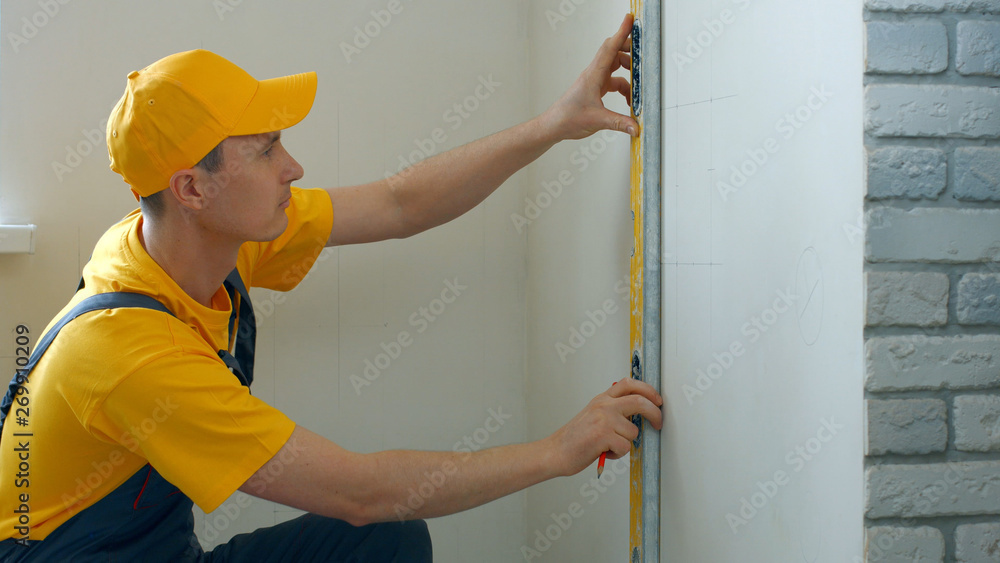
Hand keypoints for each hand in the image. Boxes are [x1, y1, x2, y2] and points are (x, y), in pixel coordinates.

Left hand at [540, 14, 638, 141]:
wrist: (554, 125)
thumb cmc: (568, 118)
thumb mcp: (598, 120)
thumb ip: (619, 123)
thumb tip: (636, 126)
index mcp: (594, 76)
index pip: (610, 48)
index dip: (621, 33)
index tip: (629, 20)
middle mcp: (594, 75)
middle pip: (614, 53)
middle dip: (629, 50)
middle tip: (643, 53)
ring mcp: (595, 81)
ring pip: (615, 67)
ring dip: (628, 72)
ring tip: (638, 84)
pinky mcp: (595, 89)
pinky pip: (613, 81)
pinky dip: (623, 87)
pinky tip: (628, 100)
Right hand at [543, 377, 662, 476]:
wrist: (556, 451)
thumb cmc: (575, 437)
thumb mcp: (593, 414)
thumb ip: (613, 409)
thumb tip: (638, 410)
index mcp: (602, 399)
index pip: (629, 384)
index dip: (648, 390)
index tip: (657, 400)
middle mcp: (603, 406)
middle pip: (639, 402)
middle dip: (655, 413)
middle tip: (658, 423)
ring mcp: (603, 420)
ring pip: (633, 432)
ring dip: (625, 443)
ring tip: (609, 446)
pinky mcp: (603, 436)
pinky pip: (625, 447)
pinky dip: (618, 454)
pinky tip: (605, 452)